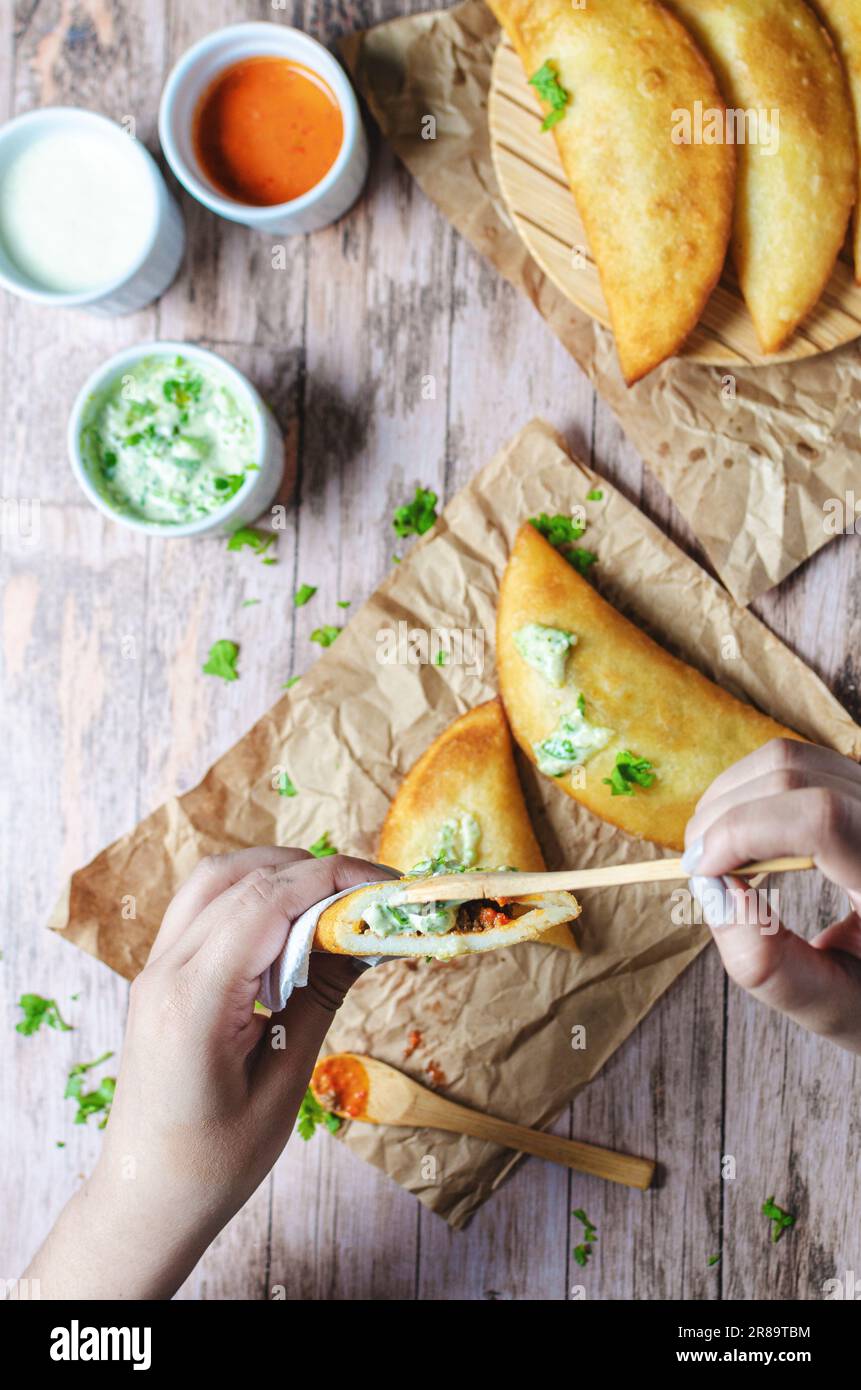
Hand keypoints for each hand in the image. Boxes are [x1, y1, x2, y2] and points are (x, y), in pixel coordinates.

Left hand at [24, 847, 394, 1297]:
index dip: (334, 878)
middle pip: (242, 877)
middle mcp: (167, 969)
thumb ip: (321, 998)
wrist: (146, 1198)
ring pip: (215, 880)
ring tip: (332, 905)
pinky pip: (203, 908)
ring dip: (277, 874)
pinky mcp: (159, 976)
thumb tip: (364, 938)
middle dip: (313, 871)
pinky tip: (288, 927)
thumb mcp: (284, 1085)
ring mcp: (155, 969)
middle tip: (370, 898)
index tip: (387, 886)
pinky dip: (250, 896)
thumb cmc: (216, 1162)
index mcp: (197, 997)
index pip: (269, 899)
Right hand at [683, 739, 860, 1053]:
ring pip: (790, 757)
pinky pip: (800, 761)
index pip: (819, 818)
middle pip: (793, 776)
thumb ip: (770, 964)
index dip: (743, 832)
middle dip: (724, 816)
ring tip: (714, 848)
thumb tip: (712, 891)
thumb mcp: (834, 1006)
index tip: (702, 872)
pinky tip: (743, 829)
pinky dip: (754, 788)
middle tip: (696, 867)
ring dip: (732, 796)